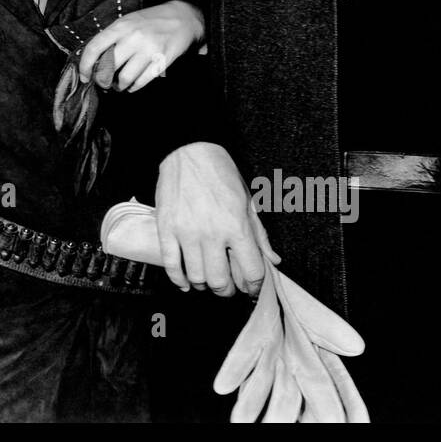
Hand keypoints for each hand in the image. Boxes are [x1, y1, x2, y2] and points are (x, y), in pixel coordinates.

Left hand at [78, 0, 204, 91]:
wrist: (183, 17)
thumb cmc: (150, 21)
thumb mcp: (128, 22)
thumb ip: (112, 38)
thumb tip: (94, 61)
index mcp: (121, 26)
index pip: (95, 47)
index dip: (85, 66)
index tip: (84, 76)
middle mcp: (133, 37)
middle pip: (109, 67)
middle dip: (103, 80)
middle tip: (104, 83)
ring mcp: (149, 50)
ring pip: (125, 78)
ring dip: (119, 86)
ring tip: (119, 85)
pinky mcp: (162, 61)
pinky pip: (142, 82)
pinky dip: (133, 87)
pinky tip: (132, 85)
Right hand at [154, 142, 278, 295]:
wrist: (187, 150)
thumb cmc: (220, 172)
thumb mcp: (248, 200)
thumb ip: (260, 234)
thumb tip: (274, 260)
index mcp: (237, 225)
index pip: (252, 272)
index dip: (255, 286)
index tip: (252, 287)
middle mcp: (212, 233)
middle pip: (221, 282)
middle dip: (227, 291)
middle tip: (228, 287)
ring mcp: (186, 232)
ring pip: (197, 278)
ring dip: (204, 286)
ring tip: (207, 281)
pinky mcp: (166, 229)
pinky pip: (171, 266)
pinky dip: (179, 280)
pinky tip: (186, 282)